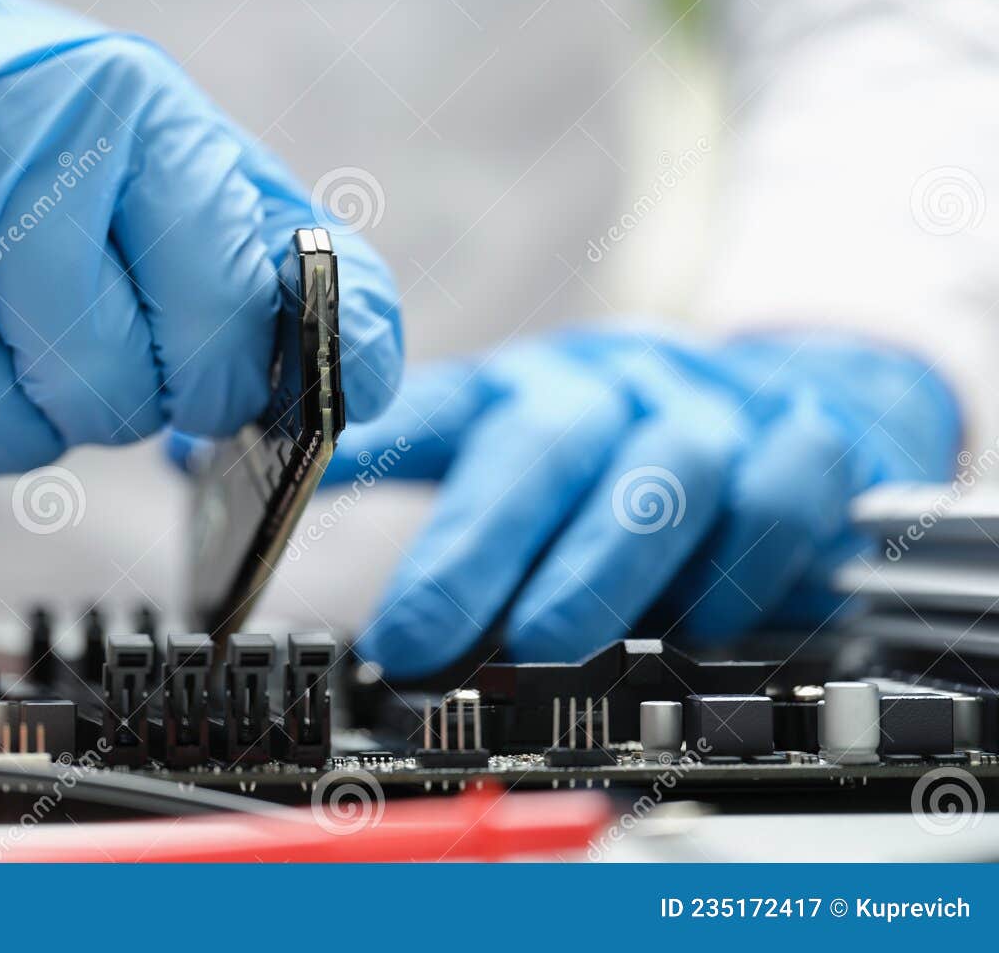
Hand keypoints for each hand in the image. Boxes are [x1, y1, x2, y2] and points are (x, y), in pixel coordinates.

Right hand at [0, 0, 401, 472]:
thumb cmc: (51, 135)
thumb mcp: (199, 169)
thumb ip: (300, 271)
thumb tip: (365, 378)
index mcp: (135, 112)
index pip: (218, 317)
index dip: (212, 379)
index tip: (191, 369)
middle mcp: (8, 130)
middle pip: (92, 388)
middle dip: (98, 403)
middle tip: (77, 347)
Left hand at [323, 329, 959, 676]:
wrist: (792, 406)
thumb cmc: (619, 457)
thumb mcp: (510, 456)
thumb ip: (402, 479)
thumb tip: (230, 479)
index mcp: (521, 390)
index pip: (430, 407)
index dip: (357, 449)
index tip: (288, 484)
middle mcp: (606, 388)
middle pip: (539, 449)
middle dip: (475, 550)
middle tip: (414, 639)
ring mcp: (707, 412)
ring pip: (661, 476)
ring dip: (600, 568)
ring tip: (547, 645)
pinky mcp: (802, 447)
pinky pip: (774, 504)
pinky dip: (739, 571)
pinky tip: (701, 625)